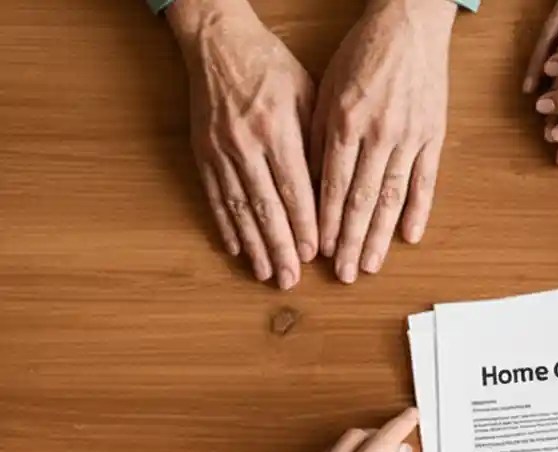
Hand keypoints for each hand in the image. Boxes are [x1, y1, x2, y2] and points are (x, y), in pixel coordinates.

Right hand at [169, 0, 316, 289]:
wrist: (219, 41)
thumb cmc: (273, 66)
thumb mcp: (308, 95)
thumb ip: (317, 140)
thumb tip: (331, 188)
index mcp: (278, 130)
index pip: (295, 190)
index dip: (306, 225)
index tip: (316, 255)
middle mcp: (247, 145)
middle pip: (267, 208)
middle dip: (280, 248)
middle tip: (291, 279)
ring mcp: (220, 151)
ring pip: (239, 208)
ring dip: (253, 246)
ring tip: (264, 273)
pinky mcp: (202, 152)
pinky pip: (215, 196)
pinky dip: (225, 225)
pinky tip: (235, 248)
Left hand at [312, 0, 453, 283]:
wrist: (409, 24)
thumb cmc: (361, 54)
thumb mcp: (326, 89)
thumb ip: (317, 135)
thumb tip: (308, 182)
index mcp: (347, 122)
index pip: (333, 185)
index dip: (326, 222)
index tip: (318, 252)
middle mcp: (379, 135)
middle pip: (362, 200)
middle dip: (351, 242)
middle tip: (344, 275)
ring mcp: (410, 138)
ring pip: (392, 197)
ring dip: (381, 236)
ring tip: (372, 266)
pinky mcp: (434, 136)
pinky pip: (426, 181)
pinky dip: (418, 210)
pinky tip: (409, 237)